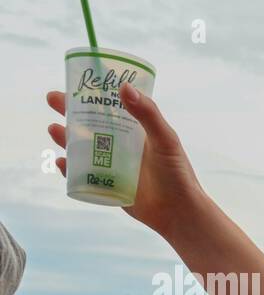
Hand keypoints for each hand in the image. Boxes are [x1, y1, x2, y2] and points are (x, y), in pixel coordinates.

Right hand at [46, 84, 205, 238]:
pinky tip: (62, 162)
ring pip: (82, 148)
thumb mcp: (165, 140)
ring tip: (54, 130)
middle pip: (90, 124)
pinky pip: (83, 175)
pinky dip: (70, 168)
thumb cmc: (177, 173)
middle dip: (69, 112)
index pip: (110, 107)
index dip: (92, 95)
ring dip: (65, 138)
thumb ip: (148, 115)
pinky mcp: (107, 186)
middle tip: (53, 100)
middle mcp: (121, 145)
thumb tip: (124, 87)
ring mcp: (112, 165)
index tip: (75, 81)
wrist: (179, 212)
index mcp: (135, 130)